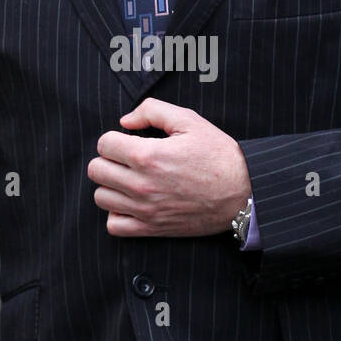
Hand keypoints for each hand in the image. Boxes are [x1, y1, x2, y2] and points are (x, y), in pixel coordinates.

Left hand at [87, 98, 251, 237]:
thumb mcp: (190, 121)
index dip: (115, 138)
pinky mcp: (152, 228)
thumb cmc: (219, 156)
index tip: (129, 141)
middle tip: (127, 159)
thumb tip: (126, 120)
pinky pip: (114, 225)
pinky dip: (117, 214)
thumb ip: (153, 111)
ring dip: (111, 186)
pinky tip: (130, 202)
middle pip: (96, 170)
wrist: (244, 193)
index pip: (104, 144)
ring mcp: (145, 210)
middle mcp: (142, 184)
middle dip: (109, 159)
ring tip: (129, 179)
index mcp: (148, 155)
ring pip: (101, 197)